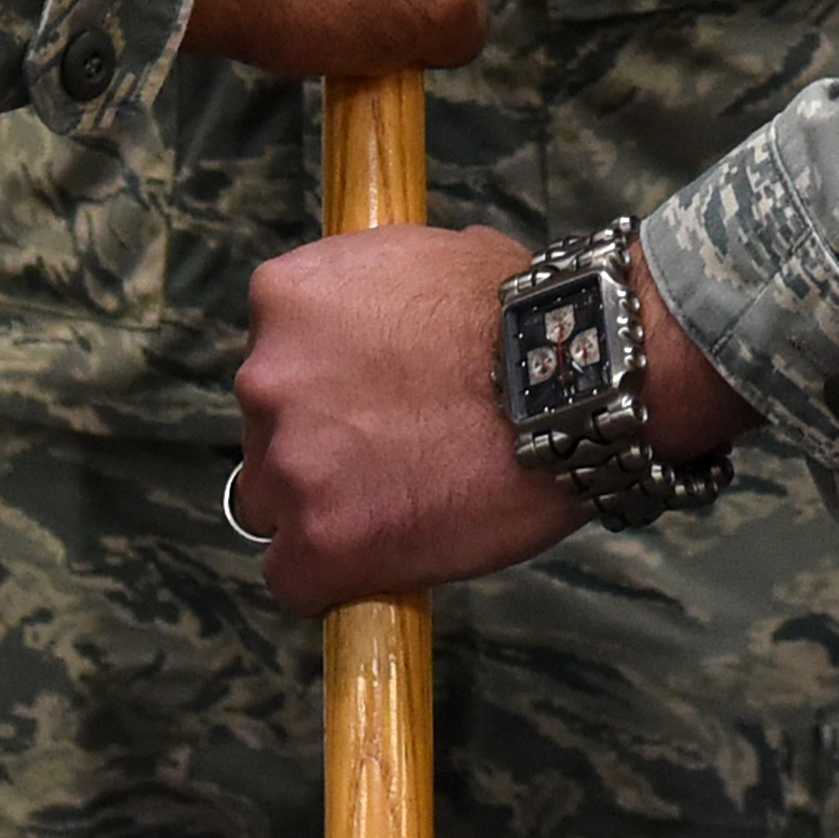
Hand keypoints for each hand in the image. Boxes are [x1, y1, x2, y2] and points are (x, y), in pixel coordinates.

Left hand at [231, 225, 581, 611]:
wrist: (572, 386)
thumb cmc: (522, 318)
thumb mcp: (427, 257)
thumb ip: (378, 292)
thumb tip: (385, 311)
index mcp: (285, 298)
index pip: (275, 357)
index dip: (325, 389)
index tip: (368, 405)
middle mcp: (265, 376)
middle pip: (267, 433)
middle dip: (320, 448)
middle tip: (392, 456)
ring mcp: (287, 463)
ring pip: (275, 507)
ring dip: (325, 510)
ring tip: (402, 505)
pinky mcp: (317, 543)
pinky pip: (295, 581)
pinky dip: (334, 580)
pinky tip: (387, 558)